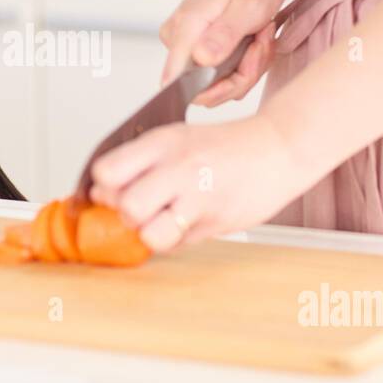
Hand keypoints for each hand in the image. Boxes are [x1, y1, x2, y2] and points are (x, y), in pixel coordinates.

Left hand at [89, 115, 309, 252]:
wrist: (279, 147)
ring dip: (149, 233)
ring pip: (149, 233)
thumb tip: (102, 193)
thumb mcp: (180, 139)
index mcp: (163, 142)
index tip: (110, 191)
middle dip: (126, 214)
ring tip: (161, 221)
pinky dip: (175, 240)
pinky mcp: (215, 221)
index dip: (104, 187)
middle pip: (125, 205)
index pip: (107, 170)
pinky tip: (185, 224)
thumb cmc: (227, 147)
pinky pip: (177, 243)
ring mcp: (198, 196)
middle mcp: (177, 167)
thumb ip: (142, 162)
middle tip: (138, 210)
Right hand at [159, 0, 288, 106]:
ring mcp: (187, 41)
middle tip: (263, 39)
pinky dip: (246, 58)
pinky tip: (256, 35)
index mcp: (186, 29)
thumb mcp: (250, 5)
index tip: (249, 66)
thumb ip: (224, 36)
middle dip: (244, 73)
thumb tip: (200, 60)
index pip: (180, 84)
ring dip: (249, 63)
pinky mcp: (198, 42)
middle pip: (206, 86)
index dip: (219, 90)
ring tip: (262, 32)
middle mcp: (178, 38)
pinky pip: (222, 69)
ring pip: (218, 80)